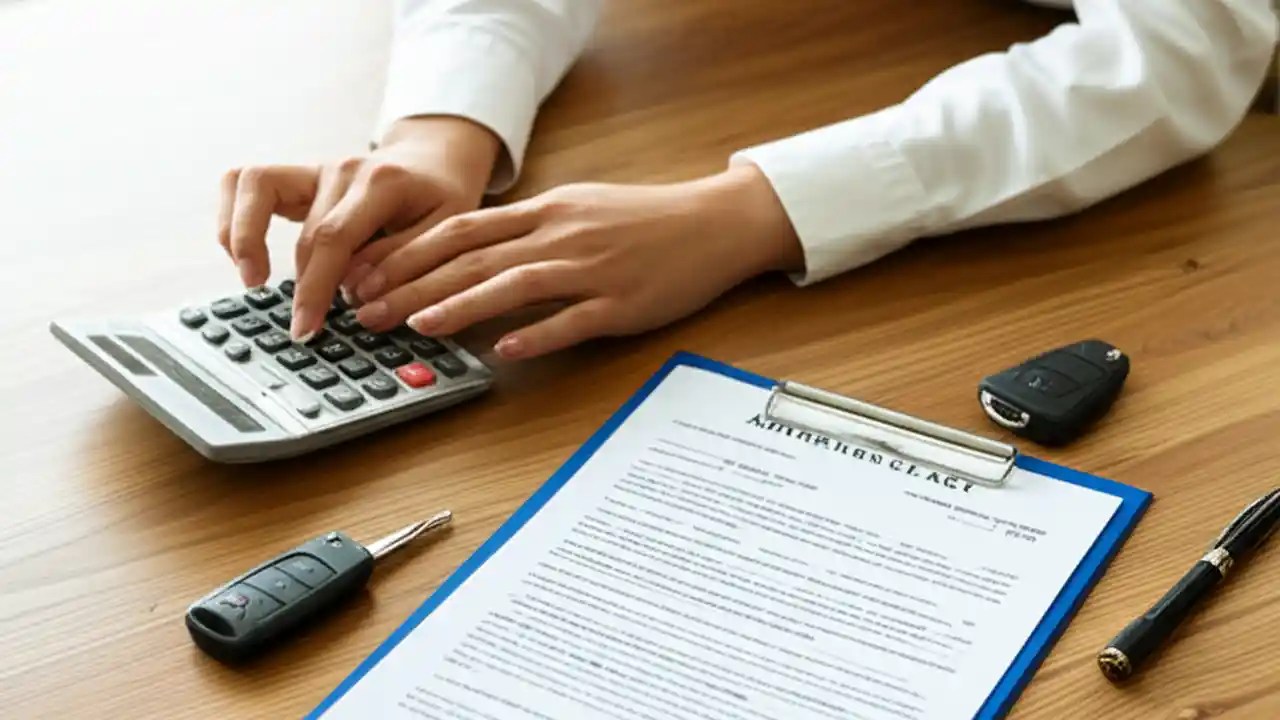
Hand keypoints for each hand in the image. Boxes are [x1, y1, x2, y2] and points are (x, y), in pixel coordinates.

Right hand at [216, 116, 500, 340]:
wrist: (433, 160)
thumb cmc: (441, 198)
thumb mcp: (446, 229)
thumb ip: (403, 259)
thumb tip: (356, 293)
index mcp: (382, 181)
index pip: (334, 238)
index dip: (315, 287)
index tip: (307, 328)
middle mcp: (342, 168)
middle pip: (303, 232)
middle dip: (299, 288)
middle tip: (302, 329)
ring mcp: (315, 168)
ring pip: (255, 190)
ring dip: (245, 238)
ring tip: (253, 281)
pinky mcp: (296, 175)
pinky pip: (245, 183)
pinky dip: (235, 216)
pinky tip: (244, 256)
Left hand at [349, 164, 802, 358]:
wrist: (713, 222)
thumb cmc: (644, 219)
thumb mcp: (577, 208)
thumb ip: (526, 228)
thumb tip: (471, 252)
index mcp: (545, 211)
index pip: (460, 229)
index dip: (407, 252)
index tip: (368, 274)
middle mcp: (559, 235)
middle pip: (472, 259)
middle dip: (412, 284)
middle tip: (368, 312)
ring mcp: (591, 270)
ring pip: (513, 285)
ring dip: (460, 305)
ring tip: (416, 326)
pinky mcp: (622, 303)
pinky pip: (573, 321)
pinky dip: (537, 335)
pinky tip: (506, 352)